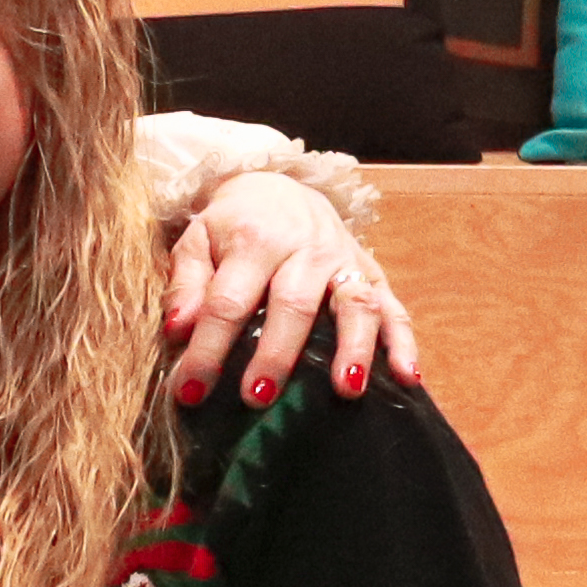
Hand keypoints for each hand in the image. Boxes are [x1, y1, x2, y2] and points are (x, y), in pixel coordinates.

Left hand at [168, 171, 415, 408]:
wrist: (277, 187)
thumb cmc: (230, 227)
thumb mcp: (195, 242)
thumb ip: (186, 285)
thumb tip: (178, 329)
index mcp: (255, 242)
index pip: (228, 302)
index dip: (209, 348)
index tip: (192, 391)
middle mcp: (305, 250)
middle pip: (293, 306)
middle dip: (276, 355)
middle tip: (258, 399)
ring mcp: (344, 261)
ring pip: (355, 304)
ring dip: (354, 348)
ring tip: (346, 391)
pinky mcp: (372, 273)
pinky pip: (394, 308)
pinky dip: (404, 343)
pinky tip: (408, 378)